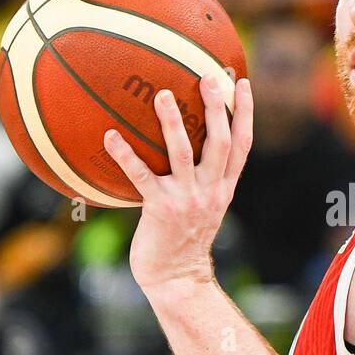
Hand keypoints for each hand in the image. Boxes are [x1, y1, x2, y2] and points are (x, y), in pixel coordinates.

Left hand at [102, 74, 253, 291]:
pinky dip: (125, 155)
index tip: (241, 83)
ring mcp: (187, 200)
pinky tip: (110, 136)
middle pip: (220, 142)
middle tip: (207, 77)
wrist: (177, 278)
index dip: (244, 113)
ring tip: (162, 95)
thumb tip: (185, 148)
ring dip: (172, 123)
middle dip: (217, 107)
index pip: (242, 145)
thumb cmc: (183, 241)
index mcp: (223, 188)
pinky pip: (141, 176)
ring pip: (184, 153)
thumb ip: (202, 180)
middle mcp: (210, 191)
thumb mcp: (204, 208)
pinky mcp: (160, 210)